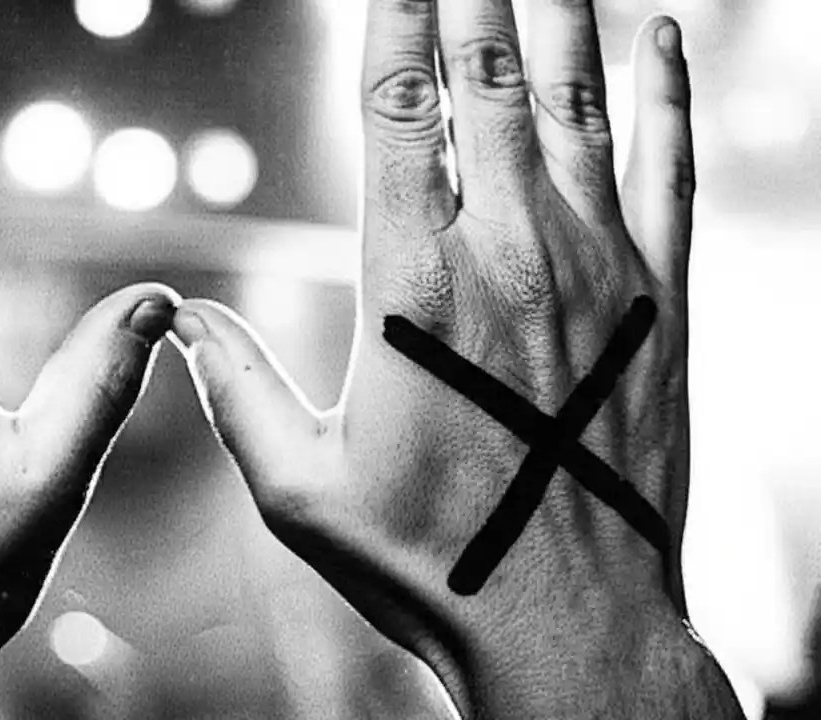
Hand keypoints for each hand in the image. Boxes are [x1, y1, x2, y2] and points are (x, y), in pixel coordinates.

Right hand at [174, 3, 742, 717]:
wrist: (568, 619)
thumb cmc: (424, 557)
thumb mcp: (299, 486)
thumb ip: (239, 387)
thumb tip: (181, 318)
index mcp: (414, 285)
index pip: (399, 107)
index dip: (392, 15)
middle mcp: (511, 253)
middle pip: (489, 79)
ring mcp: (599, 269)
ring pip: (575, 105)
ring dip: (556, 15)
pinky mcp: (663, 301)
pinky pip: (670, 167)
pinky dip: (666, 95)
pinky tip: (663, 36)